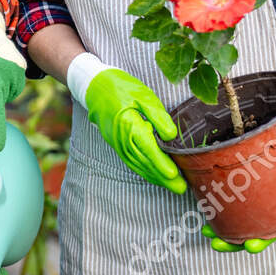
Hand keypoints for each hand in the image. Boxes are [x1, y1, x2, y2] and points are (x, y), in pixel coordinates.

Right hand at [67, 54, 184, 192]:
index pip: (147, 148)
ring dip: (154, 177)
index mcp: (128, 125)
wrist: (95, 86)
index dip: (160, 163)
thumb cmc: (121, 88)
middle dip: (162, 176)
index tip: (173, 174)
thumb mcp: (143, 96)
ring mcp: (117, 143)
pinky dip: (144, 171)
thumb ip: (158, 116)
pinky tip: (155, 176)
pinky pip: (132, 162)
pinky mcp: (117, 144)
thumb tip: (171, 136)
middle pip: (144, 161)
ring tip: (172, 186)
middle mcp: (121, 138)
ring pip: (137, 165)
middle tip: (180, 188)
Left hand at [202, 145, 275, 251]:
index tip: (248, 246)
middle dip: (232, 240)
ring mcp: (263, 201)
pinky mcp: (254, 185)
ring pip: (238, 217)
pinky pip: (234, 196)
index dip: (259, 241)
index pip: (272, 235)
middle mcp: (274, 214)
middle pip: (250, 232)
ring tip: (204, 228)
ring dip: (220, 224)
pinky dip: (220, 200)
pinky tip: (204, 200)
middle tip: (216, 243)